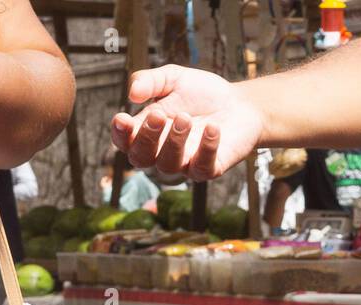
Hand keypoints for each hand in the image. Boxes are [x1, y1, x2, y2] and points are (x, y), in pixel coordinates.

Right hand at [111, 66, 264, 179]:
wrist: (240, 104)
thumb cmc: (202, 94)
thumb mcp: (173, 78)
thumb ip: (151, 81)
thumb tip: (132, 92)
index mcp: (148, 132)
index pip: (125, 142)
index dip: (120, 135)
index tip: (122, 118)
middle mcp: (162, 152)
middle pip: (141, 159)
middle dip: (146, 138)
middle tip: (158, 115)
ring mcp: (186, 163)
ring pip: (168, 165)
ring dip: (174, 142)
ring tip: (186, 118)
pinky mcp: (210, 169)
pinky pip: (203, 168)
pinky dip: (206, 148)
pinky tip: (213, 128)